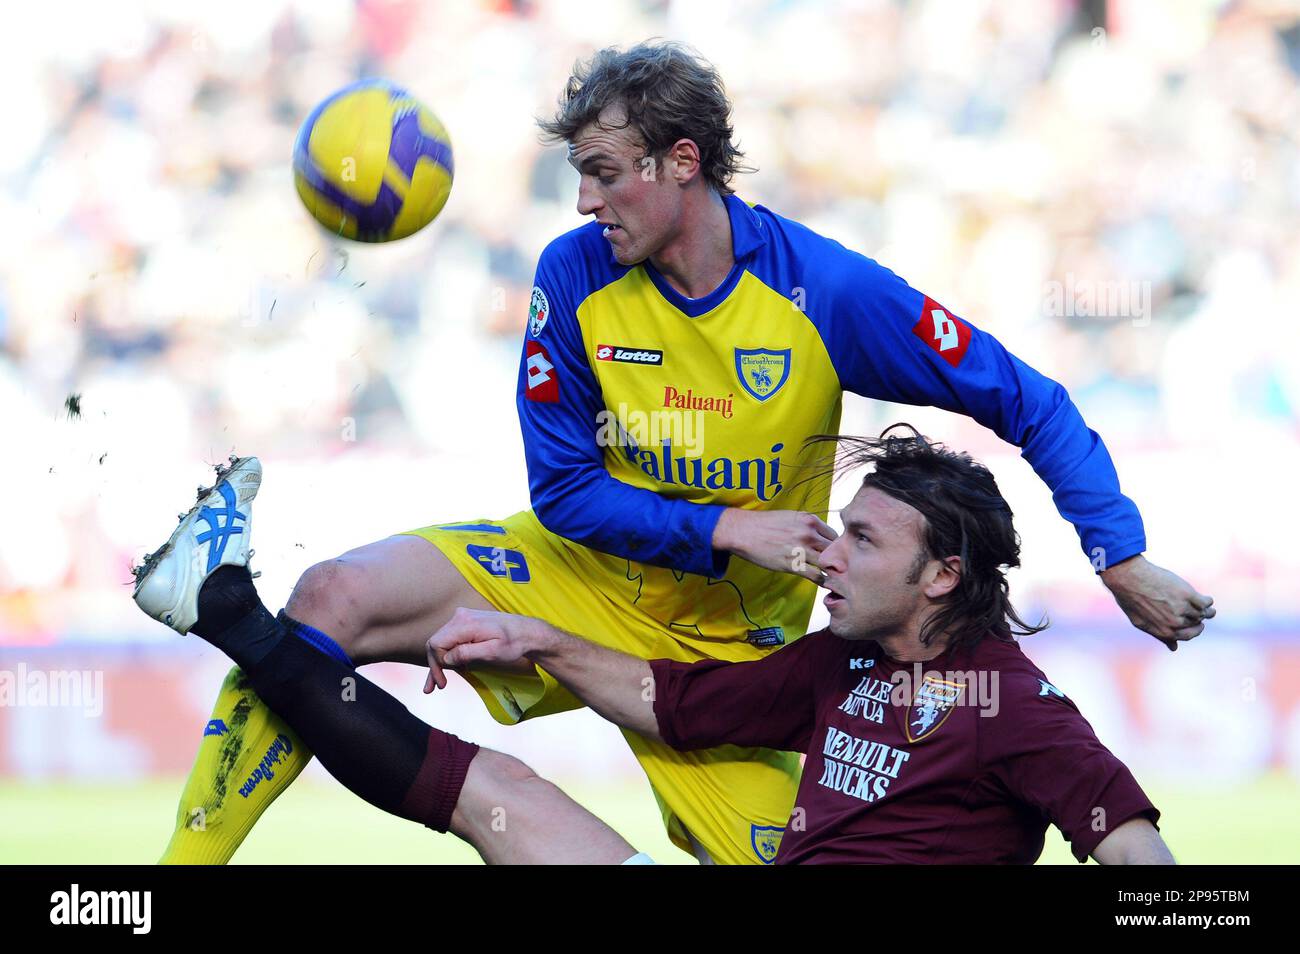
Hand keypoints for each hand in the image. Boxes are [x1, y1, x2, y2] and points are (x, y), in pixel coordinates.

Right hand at [423, 608, 541, 692]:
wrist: (527, 632)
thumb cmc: (514, 642)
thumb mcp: (492, 651)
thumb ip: (467, 653)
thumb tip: (446, 658)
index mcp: (466, 623)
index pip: (436, 643)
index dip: (436, 664)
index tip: (443, 681)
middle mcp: (461, 617)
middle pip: (436, 642)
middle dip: (435, 666)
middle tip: (439, 686)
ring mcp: (463, 618)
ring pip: (442, 642)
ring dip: (440, 662)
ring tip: (438, 684)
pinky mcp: (467, 622)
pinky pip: (451, 639)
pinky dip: (448, 654)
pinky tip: (452, 668)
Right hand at [712, 508, 836, 583]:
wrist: (744, 531)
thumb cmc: (765, 524)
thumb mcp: (790, 516)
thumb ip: (808, 525)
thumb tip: (820, 536)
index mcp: (809, 520)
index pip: (835, 535)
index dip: (836, 546)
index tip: (835, 553)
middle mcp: (808, 534)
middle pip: (834, 550)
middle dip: (837, 559)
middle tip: (838, 567)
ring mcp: (801, 550)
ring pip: (827, 564)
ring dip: (831, 571)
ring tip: (835, 578)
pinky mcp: (792, 564)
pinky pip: (815, 575)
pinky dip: (822, 581)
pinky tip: (823, 583)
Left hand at [1100, 555, 1214, 650]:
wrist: (1128, 577)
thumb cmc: (1131, 598)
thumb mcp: (1141, 622)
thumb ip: (1159, 635)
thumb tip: (1174, 647)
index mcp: (1164, 632)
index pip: (1187, 636)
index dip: (1193, 631)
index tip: (1197, 625)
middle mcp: (1175, 623)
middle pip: (1196, 624)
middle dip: (1199, 620)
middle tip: (1200, 614)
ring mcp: (1182, 609)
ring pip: (1203, 613)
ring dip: (1206, 610)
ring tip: (1203, 605)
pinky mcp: (1187, 594)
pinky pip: (1206, 602)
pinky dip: (1208, 601)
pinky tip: (1205, 598)